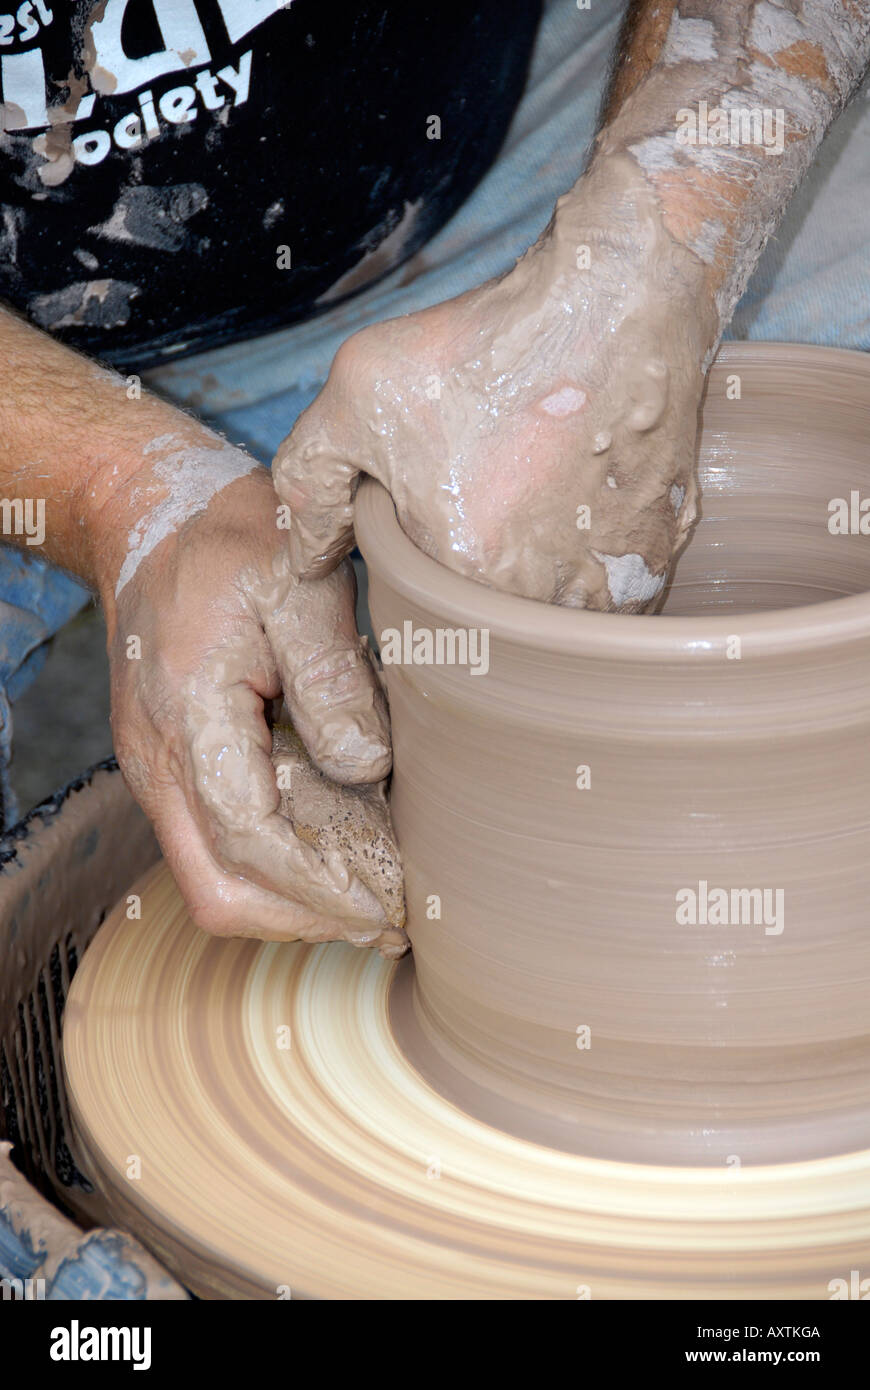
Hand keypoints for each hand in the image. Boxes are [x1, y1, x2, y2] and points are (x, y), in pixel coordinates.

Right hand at [97, 452, 401, 947]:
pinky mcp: (177, 767)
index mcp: (188, 715)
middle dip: (304, 919)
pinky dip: (277, 868)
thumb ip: (331, 674)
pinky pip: (217, 846)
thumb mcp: (296, 581)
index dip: (320, 887)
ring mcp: (160, 770)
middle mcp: (159, 760)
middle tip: (388, 920)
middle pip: (218, 890)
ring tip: (375, 900)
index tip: (388, 906)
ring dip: (292, 902)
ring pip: (213, 880)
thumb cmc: (231, 539)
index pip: (249, 842)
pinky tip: (338, 855)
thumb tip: (367, 765)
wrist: (155, 516)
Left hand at [273, 154, 718, 610]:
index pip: (432, 616)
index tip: (432, 517)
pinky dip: (595, 550)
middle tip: (485, 497)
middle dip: (483, 573)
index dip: (423, 568)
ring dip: (544, 575)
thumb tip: (303, 555)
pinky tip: (581, 492)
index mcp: (470, 577)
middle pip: (501, 619)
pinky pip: (622, 581)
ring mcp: (621, 579)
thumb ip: (309, 483)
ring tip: (535, 496)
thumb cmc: (485, 347)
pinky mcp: (666, 548)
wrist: (615, 296)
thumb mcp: (359, 396)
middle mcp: (552, 597)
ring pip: (563, 609)